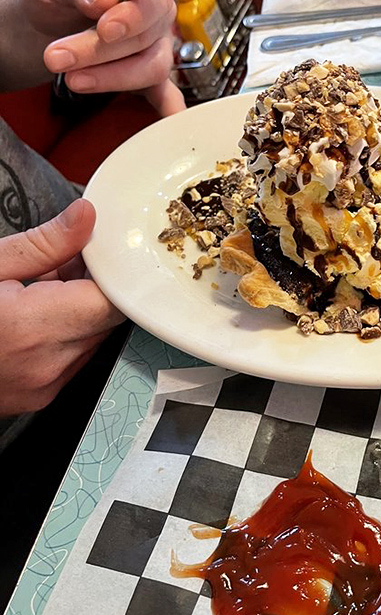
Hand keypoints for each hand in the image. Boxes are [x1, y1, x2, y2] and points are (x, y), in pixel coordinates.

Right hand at [0, 199, 124, 415]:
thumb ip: (44, 244)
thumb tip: (85, 217)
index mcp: (34, 328)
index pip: (112, 301)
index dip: (111, 273)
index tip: (95, 253)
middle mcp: (47, 365)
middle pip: (105, 320)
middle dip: (94, 287)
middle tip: (64, 263)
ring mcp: (44, 387)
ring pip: (92, 338)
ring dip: (80, 310)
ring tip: (42, 288)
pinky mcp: (39, 397)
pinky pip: (73, 358)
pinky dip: (65, 334)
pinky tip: (36, 315)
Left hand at [22, 0, 184, 116]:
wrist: (47, 18)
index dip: (132, 16)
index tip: (105, 29)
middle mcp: (155, 13)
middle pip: (145, 39)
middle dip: (99, 52)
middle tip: (58, 56)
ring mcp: (155, 46)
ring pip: (150, 69)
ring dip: (111, 77)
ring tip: (73, 78)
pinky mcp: (146, 74)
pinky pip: (164, 93)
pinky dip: (168, 106)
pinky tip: (169, 116)